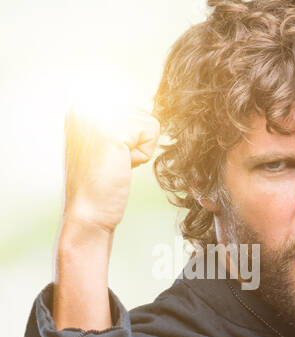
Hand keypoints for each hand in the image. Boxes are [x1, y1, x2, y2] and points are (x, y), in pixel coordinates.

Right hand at [54, 106, 158, 330]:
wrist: (89, 211)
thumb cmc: (99, 181)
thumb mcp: (107, 141)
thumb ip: (120, 122)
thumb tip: (148, 108)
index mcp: (80, 104)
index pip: (132, 107)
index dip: (131, 137)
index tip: (109, 155)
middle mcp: (84, 103)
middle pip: (142, 112)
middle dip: (136, 142)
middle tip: (113, 161)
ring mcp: (96, 114)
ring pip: (149, 122)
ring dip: (139, 149)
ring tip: (115, 163)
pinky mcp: (112, 131)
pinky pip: (151, 132)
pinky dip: (143, 154)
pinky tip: (121, 166)